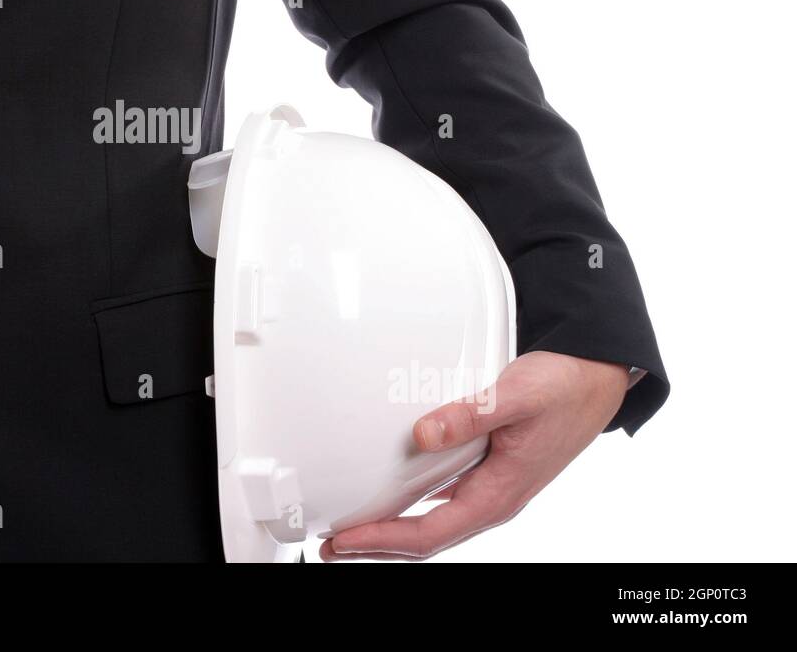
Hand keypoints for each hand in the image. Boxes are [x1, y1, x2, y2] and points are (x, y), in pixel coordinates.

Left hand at [321, 350, 629, 560]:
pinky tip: (390, 492)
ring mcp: (489, 486)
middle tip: (330, 545)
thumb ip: (471, 415)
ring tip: (351, 529)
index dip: (382, 541)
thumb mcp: (517, 397)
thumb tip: (424, 434)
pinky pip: (442, 498)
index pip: (429, 533)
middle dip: (377, 545)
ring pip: (432, 521)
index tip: (344, 539)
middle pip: (425, 538)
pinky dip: (410, 503)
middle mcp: (491, 498)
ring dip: (391, 528)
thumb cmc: (563, 389)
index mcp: (498, 494)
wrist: (594, 379)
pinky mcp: (487, 470)